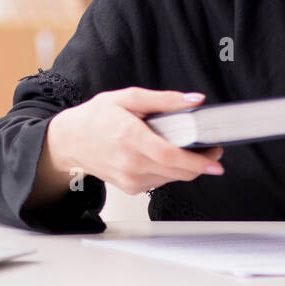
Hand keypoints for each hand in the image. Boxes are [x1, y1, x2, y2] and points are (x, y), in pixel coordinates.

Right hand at [46, 87, 224, 195]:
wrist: (69, 142)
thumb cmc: (95, 118)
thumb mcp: (127, 98)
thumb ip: (163, 100)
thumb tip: (193, 101)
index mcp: (129, 136)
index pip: (168, 155)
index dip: (196, 160)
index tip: (215, 160)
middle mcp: (129, 162)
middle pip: (176, 171)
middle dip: (200, 164)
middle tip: (212, 151)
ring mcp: (129, 179)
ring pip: (172, 178)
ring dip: (186, 167)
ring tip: (188, 149)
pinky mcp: (130, 188)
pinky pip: (160, 182)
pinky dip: (169, 171)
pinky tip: (164, 157)